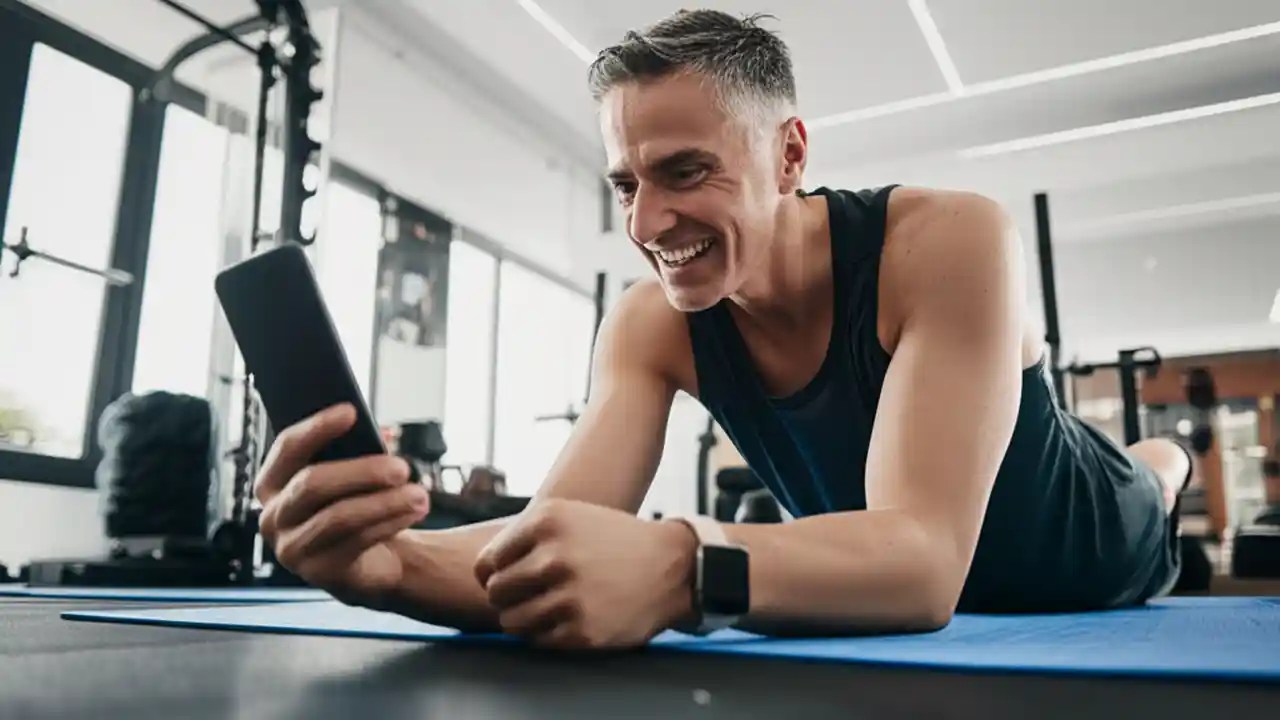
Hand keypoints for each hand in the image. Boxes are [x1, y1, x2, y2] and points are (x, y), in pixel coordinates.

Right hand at [255, 404, 430, 607]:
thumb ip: (352, 456)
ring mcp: (292, 548)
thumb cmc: (353, 506)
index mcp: (274, 482)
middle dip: (362, 472)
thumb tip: (380, 436)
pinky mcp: (319, 572)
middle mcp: (273, 516)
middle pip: (312, 484)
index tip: (350, 411)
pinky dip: (390, 522)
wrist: (367, 562)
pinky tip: (413, 511)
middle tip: (402, 468)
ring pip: (338, 516)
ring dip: (385, 502)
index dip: (317, 427)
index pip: (288, 448)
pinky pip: (356, 541)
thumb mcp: (349, 477)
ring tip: (419, 494)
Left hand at [473, 499, 696, 649]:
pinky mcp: (581, 630)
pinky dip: (545, 634)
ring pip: (511, 621)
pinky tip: (564, 619)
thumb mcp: (569, 515)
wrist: (670, 567)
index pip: (486, 563)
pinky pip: (537, 641)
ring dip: (521, 620)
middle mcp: (554, 557)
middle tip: (525, 596)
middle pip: (495, 593)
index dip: (490, 575)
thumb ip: (524, 535)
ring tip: (542, 610)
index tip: (506, 578)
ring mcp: (568, 596)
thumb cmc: (612, 540)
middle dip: (506, 598)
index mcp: (546, 522)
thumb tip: (481, 569)